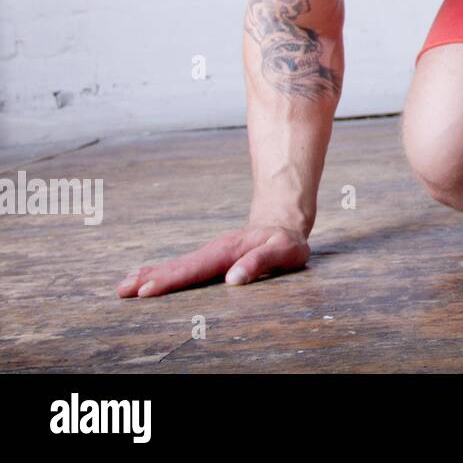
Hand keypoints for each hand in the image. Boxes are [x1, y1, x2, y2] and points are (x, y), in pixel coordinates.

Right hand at [116, 225, 309, 297]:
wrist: (283, 224)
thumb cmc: (287, 242)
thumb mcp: (285, 250)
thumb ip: (261, 262)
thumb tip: (233, 280)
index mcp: (228, 251)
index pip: (195, 269)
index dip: (170, 281)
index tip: (146, 291)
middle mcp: (214, 251)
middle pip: (178, 267)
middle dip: (149, 280)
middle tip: (122, 291)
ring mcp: (209, 253)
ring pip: (175, 266)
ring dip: (149, 275)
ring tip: (123, 286)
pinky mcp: (209, 258)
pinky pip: (181, 266)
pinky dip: (160, 272)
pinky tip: (143, 277)